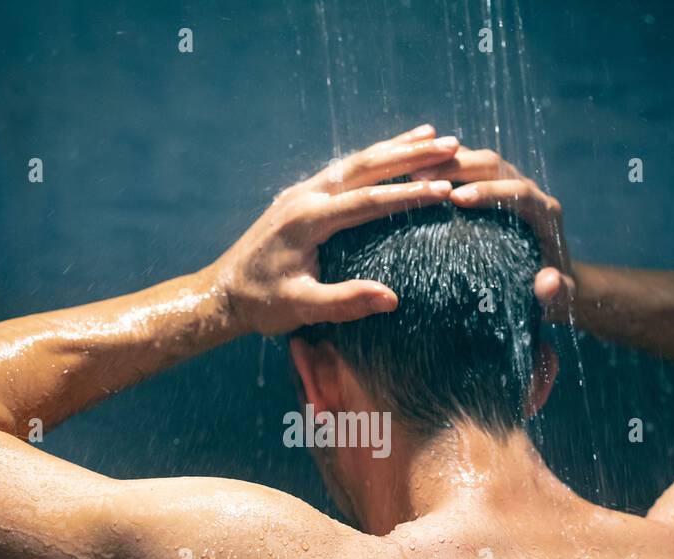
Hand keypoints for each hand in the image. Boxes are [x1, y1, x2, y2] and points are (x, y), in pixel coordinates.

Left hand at [212, 125, 459, 335]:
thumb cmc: (261, 305)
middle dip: (411, 154)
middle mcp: (305, 196)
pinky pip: (343, 169)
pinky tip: (392, 151)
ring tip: (434, 134)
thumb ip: (345, 302)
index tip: (445, 189)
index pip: (368, 200)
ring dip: (395, 147)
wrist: (221, 294)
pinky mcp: (300, 196)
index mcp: (308, 220)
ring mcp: (301, 192)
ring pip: (355, 160)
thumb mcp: (302, 309)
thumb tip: (391, 298)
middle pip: (366, 166)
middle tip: (452, 145)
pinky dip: (373, 158)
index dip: (408, 194)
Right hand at [411, 145, 574, 321]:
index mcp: (546, 213)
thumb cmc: (550, 294)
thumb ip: (557, 293)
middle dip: (460, 167)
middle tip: (423, 178)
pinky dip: (441, 166)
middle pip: (495, 165)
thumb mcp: (557, 300)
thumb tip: (547, 281)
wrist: (549, 281)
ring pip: (478, 160)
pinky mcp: (491, 186)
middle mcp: (528, 192)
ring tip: (410, 172)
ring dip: (445, 161)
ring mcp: (508, 184)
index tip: (457, 199)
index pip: (519, 192)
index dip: (490, 191)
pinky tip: (412, 175)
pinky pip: (466, 167)